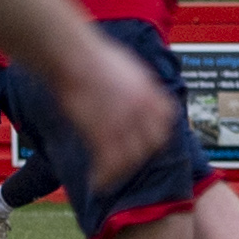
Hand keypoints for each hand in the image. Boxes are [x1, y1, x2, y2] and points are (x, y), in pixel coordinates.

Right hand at [48, 28, 174, 186]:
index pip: (166, 120)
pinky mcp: (103, 133)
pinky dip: (104, 177)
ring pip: (132, 158)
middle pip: (152, 143)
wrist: (72, 56)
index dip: (158, 132)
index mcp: (150, 90)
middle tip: (128, 162)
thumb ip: (135, 85)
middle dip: (142, 154)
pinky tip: (97, 183)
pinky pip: (109, 164)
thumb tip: (135, 92)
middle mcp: (142, 109)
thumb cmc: (91, 55)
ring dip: (122, 171)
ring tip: (111, 177)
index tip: (149, 139)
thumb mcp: (126, 66)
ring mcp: (124, 122)